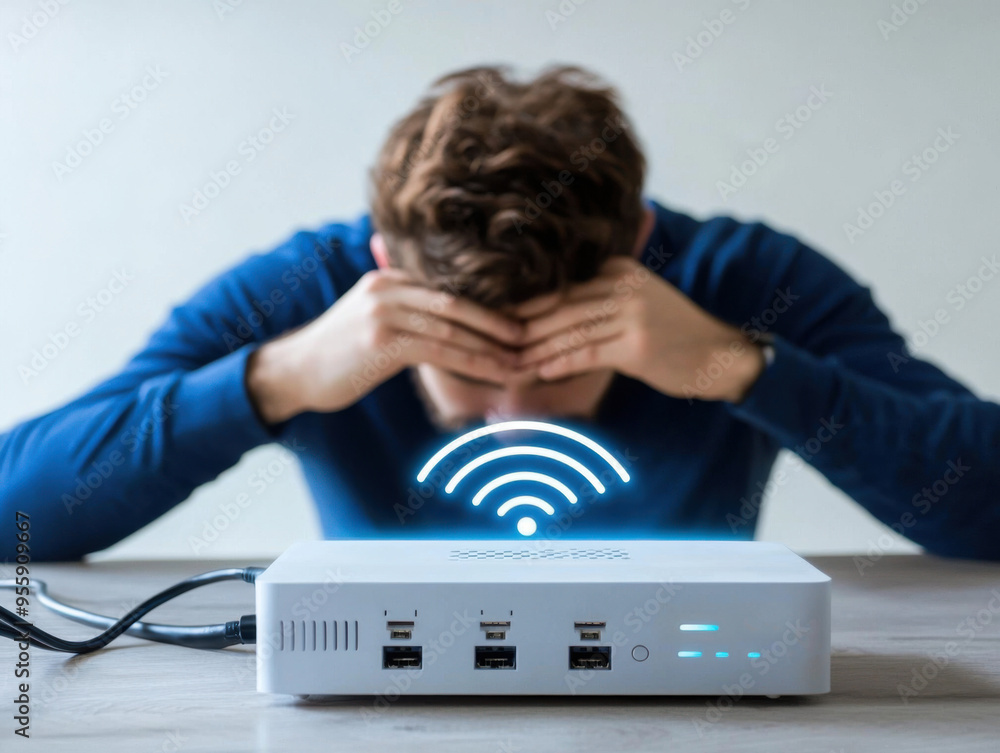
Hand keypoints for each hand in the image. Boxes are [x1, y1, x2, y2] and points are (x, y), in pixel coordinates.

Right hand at [246, 268, 523, 422]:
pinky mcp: (381, 340)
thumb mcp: (372, 321)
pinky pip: (439, 351)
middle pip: (457, 303)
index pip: (449, 289)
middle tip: (531, 337)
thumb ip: (407, 315)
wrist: (295, 371)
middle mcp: (389, 287)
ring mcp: (384, 312)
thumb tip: (447, 327)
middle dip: (499, 322)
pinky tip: (495, 374)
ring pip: (452, 328)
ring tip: (520, 361)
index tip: (518, 319)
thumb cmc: (339, 354)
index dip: (486, 306)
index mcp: (391, 278)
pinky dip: (473, 363)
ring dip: (491, 347)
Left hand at [510, 256, 764, 402]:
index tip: (501, 322)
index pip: (563, 288)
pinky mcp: (636, 344)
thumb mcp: (637, 302)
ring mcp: (631, 314)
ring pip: (570, 331)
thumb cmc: (672, 334)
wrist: (718, 354)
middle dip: (525, 329)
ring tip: (511, 364)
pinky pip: (588, 352)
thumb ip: (599, 301)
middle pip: (561, 308)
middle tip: (496, 344)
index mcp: (618, 270)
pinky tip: (542, 372)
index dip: (529, 307)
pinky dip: (561, 362)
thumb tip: (549, 317)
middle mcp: (623, 286)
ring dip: (537, 351)